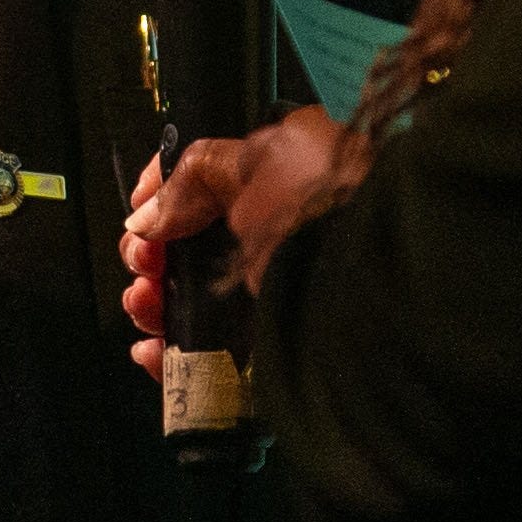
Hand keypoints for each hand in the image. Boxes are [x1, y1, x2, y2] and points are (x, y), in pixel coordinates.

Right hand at [118, 106, 359, 377]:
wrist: (382, 280)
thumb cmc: (326, 206)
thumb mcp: (259, 163)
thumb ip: (196, 177)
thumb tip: (146, 214)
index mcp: (283, 183)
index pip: (209, 186)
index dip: (164, 195)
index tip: (139, 211)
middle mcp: (277, 239)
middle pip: (192, 251)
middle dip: (152, 256)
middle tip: (143, 265)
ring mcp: (272, 299)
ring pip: (192, 305)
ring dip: (153, 304)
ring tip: (145, 305)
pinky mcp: (268, 352)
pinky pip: (206, 357)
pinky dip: (169, 355)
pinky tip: (151, 350)